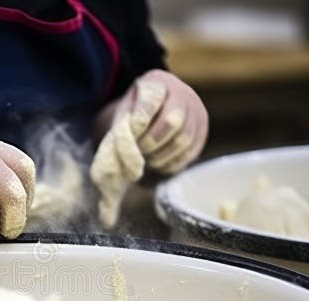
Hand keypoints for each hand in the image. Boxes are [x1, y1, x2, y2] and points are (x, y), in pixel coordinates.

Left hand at [91, 70, 207, 227]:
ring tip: (147, 158)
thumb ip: (111, 151)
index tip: (127, 137)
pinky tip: (159, 162)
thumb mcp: (117, 126)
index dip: (138, 123)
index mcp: (154, 82)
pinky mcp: (203, 129)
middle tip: (138, 152)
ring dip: (161, 156)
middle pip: (172, 121)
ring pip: (184, 140)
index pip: (150, 99)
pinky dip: (172, 163)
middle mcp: (180, 92)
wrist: (151, 109)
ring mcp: (196, 111)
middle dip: (150, 144)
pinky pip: (191, 153)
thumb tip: (105, 210)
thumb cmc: (129, 120)